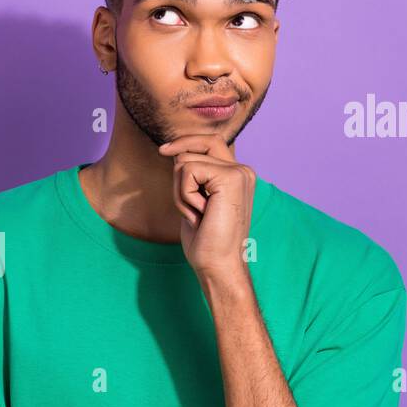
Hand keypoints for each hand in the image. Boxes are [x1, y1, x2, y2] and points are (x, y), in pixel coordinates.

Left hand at [157, 135, 256, 284]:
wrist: (218, 265)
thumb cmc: (205, 240)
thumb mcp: (196, 200)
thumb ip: (193, 176)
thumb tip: (174, 152)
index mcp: (237, 175)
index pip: (209, 141)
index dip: (186, 141)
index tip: (164, 151)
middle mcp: (242, 170)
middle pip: (195, 146)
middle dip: (179, 174)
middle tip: (190, 207)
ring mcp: (239, 172)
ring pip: (185, 161)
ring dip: (180, 192)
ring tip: (197, 214)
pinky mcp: (230, 178)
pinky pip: (187, 171)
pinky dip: (184, 195)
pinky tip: (199, 214)